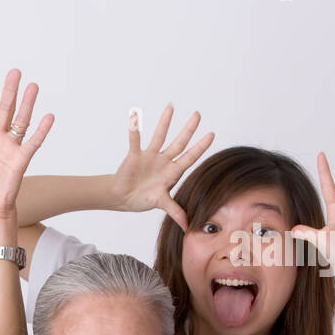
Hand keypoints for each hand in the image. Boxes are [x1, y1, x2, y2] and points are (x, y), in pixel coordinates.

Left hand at [0, 69, 54, 234]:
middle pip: (4, 109)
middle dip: (9, 91)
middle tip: (14, 72)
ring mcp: (9, 148)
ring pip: (20, 121)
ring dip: (27, 104)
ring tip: (32, 86)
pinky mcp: (20, 160)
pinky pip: (32, 143)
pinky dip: (41, 130)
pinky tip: (48, 116)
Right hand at [109, 104, 212, 228]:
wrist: (123, 198)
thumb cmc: (143, 199)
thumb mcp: (161, 204)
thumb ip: (175, 211)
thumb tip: (188, 227)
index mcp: (172, 172)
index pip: (190, 157)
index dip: (200, 147)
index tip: (212, 135)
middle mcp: (163, 161)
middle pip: (179, 142)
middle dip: (189, 129)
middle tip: (198, 114)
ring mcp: (150, 157)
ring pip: (159, 136)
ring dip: (165, 122)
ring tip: (171, 107)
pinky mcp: (135, 156)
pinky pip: (135, 141)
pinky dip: (134, 130)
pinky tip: (134, 117)